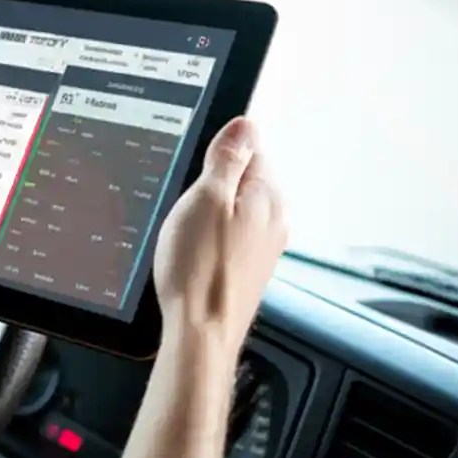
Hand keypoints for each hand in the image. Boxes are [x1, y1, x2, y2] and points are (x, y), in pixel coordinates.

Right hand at [153, 117, 287, 355]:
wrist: (200, 333)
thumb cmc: (199, 270)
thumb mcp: (205, 199)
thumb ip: (227, 158)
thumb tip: (244, 124)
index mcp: (268, 196)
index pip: (248, 150)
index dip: (214, 157)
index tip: (192, 176)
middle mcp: (273, 221)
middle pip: (238, 182)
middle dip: (208, 189)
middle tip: (184, 209)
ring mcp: (261, 248)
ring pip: (230, 213)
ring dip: (205, 217)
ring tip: (184, 236)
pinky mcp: (245, 270)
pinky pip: (226, 239)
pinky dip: (206, 241)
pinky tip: (190, 256)